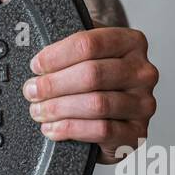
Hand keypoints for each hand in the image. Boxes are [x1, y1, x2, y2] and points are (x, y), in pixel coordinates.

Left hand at [21, 26, 157, 165]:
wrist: (115, 111)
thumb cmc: (96, 76)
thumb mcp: (85, 53)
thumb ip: (66, 46)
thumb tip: (30, 44)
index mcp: (131, 42)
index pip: (89, 44)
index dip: (56, 56)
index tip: (36, 65)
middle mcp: (143, 71)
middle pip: (92, 74)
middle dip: (54, 84)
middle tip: (32, 91)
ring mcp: (144, 103)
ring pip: (96, 104)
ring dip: (59, 108)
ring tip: (39, 110)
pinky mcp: (138, 133)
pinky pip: (102, 130)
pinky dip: (71, 129)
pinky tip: (53, 128)